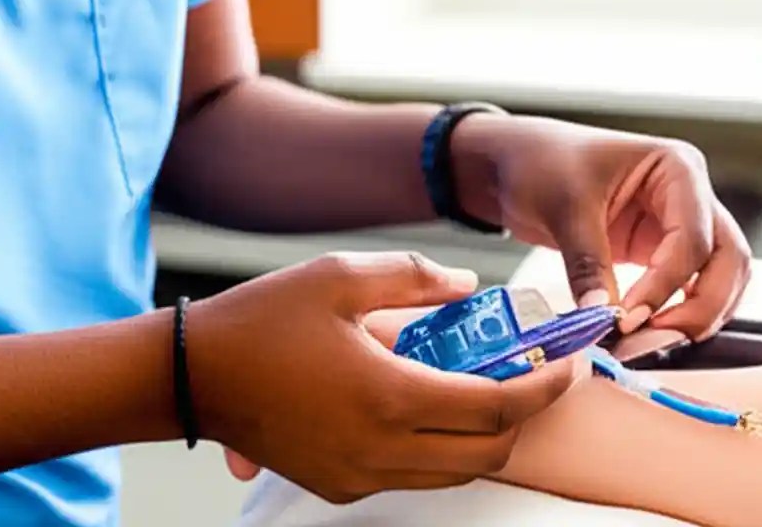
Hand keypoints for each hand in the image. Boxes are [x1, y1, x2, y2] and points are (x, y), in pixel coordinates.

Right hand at [187, 252, 576, 503]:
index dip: (546, 387)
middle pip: (488, 452)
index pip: (499, 407)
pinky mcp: (338, 485)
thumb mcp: (339, 275)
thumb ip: (414, 277)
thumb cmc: (261, 320)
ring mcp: (358, 476)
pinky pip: (412, 476)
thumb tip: (467, 288)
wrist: (192, 376)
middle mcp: (381, 450)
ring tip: (483, 384)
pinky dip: (439, 448)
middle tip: (535, 375)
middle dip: (524, 415)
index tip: (570, 364)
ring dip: (483, 434)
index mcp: (389, 396)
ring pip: (454, 472)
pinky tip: (427, 404)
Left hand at [451, 115, 751, 340]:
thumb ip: (587, 263)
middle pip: (728, 261)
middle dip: (702, 307)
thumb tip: (603, 318)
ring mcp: (681, 225)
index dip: (665, 284)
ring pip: (719, 279)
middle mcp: (691, 196)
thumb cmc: (542, 163)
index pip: (693, 238)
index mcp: (677, 167)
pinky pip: (689, 289)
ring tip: (651, 343)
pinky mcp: (662, 252)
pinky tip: (649, 334)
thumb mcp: (563, 206)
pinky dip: (679, 314)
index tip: (628, 318)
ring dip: (698, 316)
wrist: (518, 164)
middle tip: (657, 339)